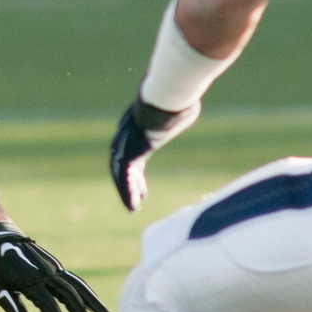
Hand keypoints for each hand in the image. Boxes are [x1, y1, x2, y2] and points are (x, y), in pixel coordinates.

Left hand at [0, 222, 109, 311]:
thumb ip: (12, 307)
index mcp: (31, 281)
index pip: (50, 305)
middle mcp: (46, 274)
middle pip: (71, 296)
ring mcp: (53, 268)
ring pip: (79, 285)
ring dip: (93, 302)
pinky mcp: (55, 266)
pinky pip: (74, 280)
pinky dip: (86, 292)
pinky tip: (93, 303)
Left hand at [109, 97, 198, 211]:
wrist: (162, 102)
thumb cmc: (173, 103)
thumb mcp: (175, 108)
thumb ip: (179, 113)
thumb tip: (190, 109)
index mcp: (135, 127)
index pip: (132, 151)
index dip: (135, 166)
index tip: (139, 177)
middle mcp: (125, 137)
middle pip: (123, 164)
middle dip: (130, 181)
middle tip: (137, 196)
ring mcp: (123, 145)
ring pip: (121, 174)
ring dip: (127, 192)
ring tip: (133, 209)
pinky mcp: (127, 155)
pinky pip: (125, 179)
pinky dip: (128, 194)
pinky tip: (133, 208)